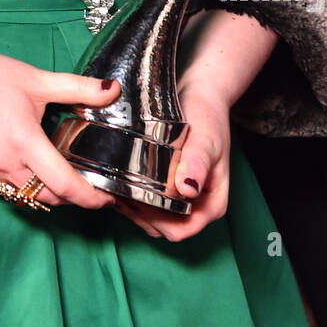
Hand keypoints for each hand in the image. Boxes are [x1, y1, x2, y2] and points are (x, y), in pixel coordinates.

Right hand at [0, 46, 121, 211]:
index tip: (108, 197)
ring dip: (52, 194)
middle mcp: (7, 164)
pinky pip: (12, 189)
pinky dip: (30, 186)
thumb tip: (112, 89)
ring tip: (69, 178)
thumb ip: (78, 88)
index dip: (91, 198)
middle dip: (75, 197)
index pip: (65, 185)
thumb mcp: (36, 79)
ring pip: (30, 197)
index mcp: (25, 141)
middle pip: (50, 198)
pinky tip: (38, 168)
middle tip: (94, 185)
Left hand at [113, 81, 230, 240]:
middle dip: (140, 216)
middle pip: (164, 227)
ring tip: (114, 188)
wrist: (203, 96)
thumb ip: (197, 163)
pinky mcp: (170, 186)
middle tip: (117, 193)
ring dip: (134, 208)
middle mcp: (198, 205)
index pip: (181, 230)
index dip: (156, 222)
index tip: (134, 201)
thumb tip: (188, 189)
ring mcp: (183, 197)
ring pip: (154, 218)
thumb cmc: (209, 117)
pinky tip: (119, 183)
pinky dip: (134, 197)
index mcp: (212, 203)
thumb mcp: (205, 139)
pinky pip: (150, 202)